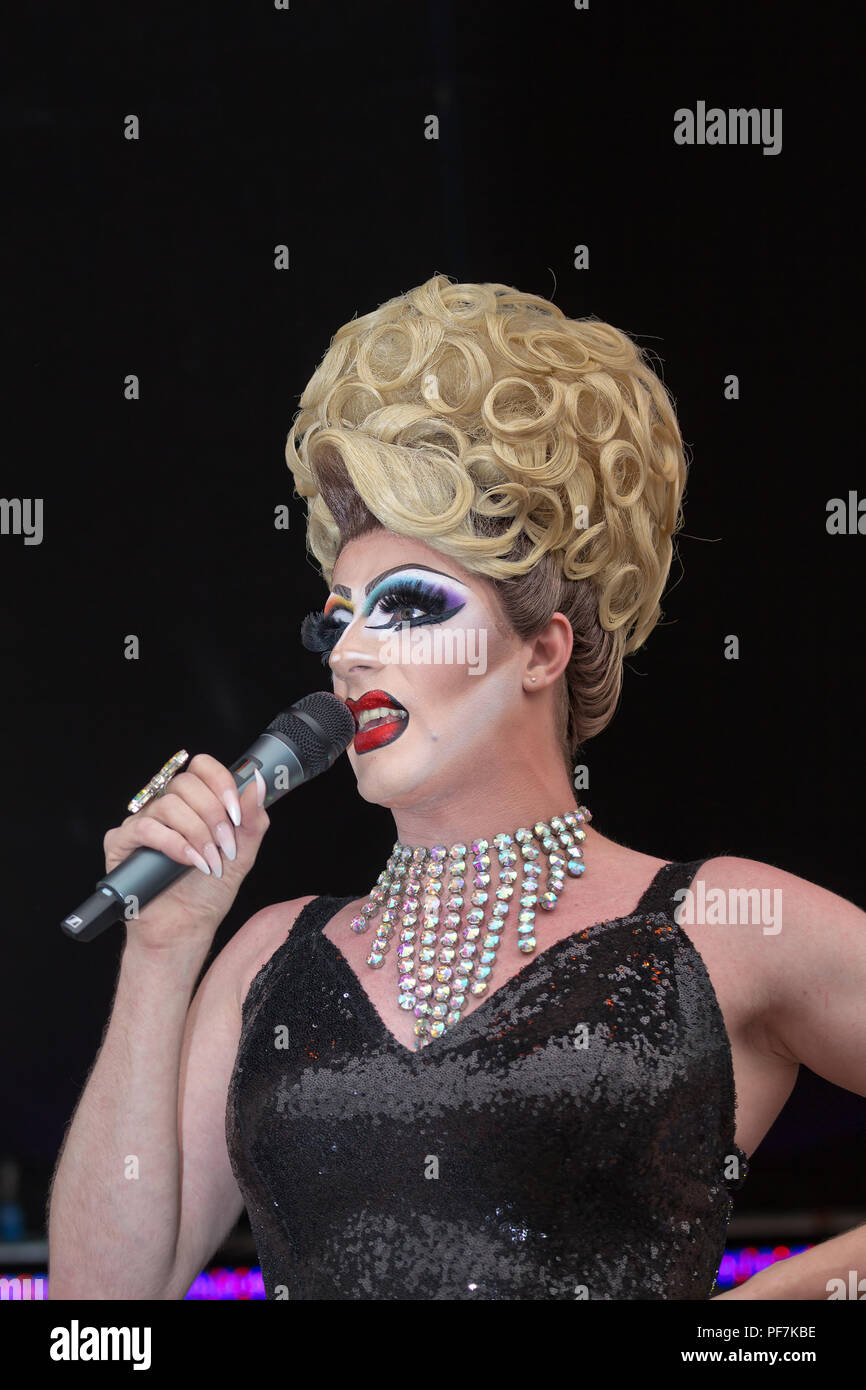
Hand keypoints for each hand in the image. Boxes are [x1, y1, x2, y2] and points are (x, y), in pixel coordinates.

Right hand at [102, 754, 269, 949]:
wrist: (187, 928)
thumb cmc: (209, 891)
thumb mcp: (242, 853)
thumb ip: (252, 818)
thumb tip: (256, 783)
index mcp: (193, 803)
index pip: (201, 767)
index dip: (221, 782)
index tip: (236, 813)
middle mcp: (165, 807)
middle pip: (185, 783)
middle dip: (213, 815)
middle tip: (225, 846)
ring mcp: (141, 823)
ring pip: (168, 805)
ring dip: (196, 833)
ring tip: (209, 861)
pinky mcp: (121, 843)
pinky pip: (145, 828)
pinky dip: (174, 844)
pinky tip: (190, 862)